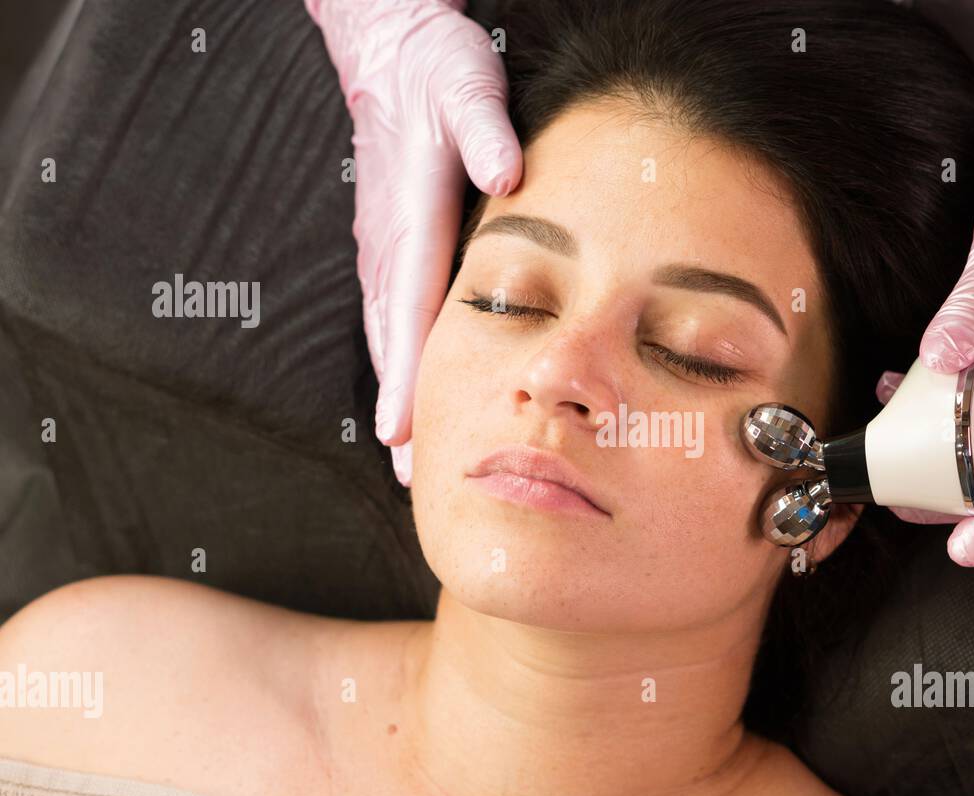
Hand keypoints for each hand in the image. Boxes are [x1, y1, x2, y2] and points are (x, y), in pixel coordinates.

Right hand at [306, 0, 522, 485]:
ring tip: (409, 463)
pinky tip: (415, 402)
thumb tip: (506, 172)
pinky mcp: (390, 249)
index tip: (401, 435)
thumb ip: (485, 131)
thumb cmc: (436, 74)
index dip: (404, 377)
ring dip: (400, 400)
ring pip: (391, 339)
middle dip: (401, 413)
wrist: (393, 52)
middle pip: (394, 344)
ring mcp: (384, 251)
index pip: (408, 310)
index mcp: (410, 219)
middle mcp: (388, 246)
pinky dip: (402, 367)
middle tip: (410, 481)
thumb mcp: (466, 87)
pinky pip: (395, 320)